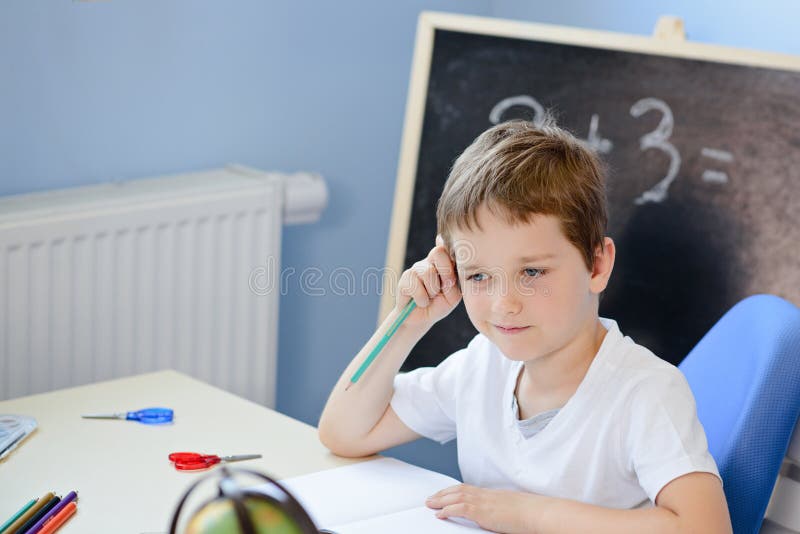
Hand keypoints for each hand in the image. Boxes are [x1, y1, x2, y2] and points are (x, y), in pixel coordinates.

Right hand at [395, 235, 461, 329]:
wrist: (421, 319)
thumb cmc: (439, 305)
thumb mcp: (452, 296)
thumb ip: (454, 283)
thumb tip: (449, 277)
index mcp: (443, 263)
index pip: (448, 249)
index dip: (453, 260)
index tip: (453, 279)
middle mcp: (428, 263)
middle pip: (438, 252)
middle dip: (446, 272)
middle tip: (445, 287)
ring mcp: (415, 270)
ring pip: (428, 272)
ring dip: (433, 291)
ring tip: (431, 298)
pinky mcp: (404, 280)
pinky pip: (416, 287)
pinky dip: (422, 300)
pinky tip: (421, 302)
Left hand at [426, 483, 540, 533]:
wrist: (537, 513)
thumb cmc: (529, 514)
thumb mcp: (511, 510)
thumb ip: (499, 512)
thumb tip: (493, 518)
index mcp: (491, 494)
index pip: (467, 489)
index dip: (453, 491)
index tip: (444, 494)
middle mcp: (486, 495)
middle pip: (458, 490)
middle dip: (442, 494)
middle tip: (430, 499)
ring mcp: (484, 502)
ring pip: (456, 497)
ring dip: (440, 500)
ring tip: (430, 504)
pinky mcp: (483, 512)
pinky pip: (460, 509)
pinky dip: (448, 510)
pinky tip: (440, 514)